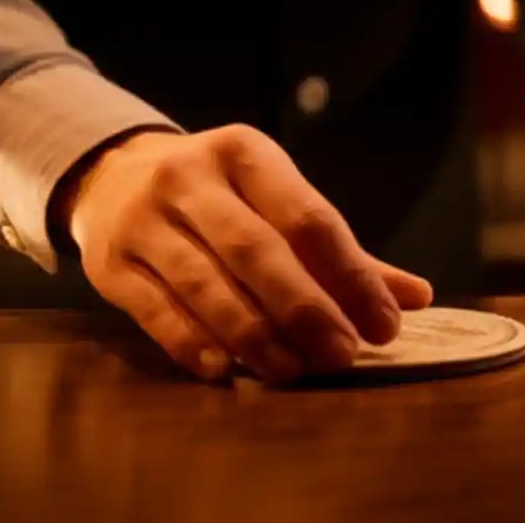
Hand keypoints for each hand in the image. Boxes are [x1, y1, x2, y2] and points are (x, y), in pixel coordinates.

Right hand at [56, 124, 432, 382]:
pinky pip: (156, 312)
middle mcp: (190, 177)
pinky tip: (228, 369)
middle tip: (344, 354)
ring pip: (207, 285)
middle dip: (307, 309)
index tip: (384, 323)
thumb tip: (415, 298)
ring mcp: (143, 220)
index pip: (309, 218)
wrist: (111, 176)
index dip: (351, 275)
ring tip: (296, 370)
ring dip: (257, 335)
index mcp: (246, 153)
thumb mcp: (276, 201)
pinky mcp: (109, 264)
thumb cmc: (221, 198)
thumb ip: (343, 252)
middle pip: (257, 251)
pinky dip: (195, 343)